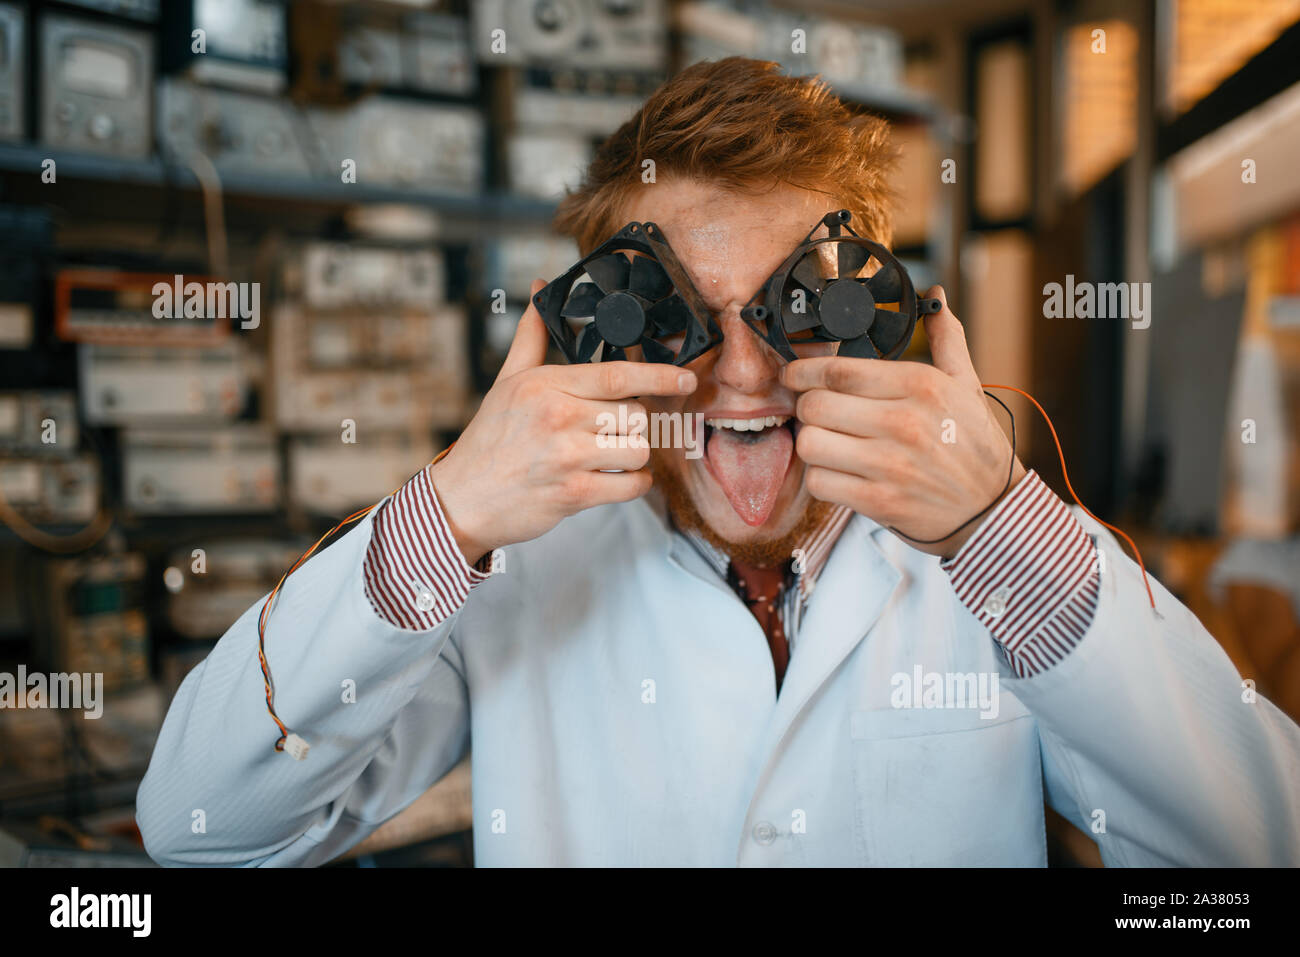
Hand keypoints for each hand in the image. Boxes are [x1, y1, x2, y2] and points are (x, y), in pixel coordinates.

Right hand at [430, 279, 697, 564]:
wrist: (463, 499)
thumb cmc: (490, 440)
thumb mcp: (507, 381)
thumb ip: (532, 337)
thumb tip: (539, 288)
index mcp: (546, 385)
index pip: (616, 375)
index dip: (659, 374)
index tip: (686, 377)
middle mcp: (558, 417)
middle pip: (635, 414)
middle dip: (633, 423)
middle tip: (610, 430)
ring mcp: (567, 457)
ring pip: (639, 449)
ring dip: (633, 455)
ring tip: (609, 456)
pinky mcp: (574, 495)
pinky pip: (631, 485)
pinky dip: (633, 483)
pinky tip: (615, 478)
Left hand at [780, 285, 1026, 558]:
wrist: (993, 507)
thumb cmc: (974, 445)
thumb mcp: (967, 385)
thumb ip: (947, 340)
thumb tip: (936, 297)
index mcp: (921, 386)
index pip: (839, 371)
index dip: (804, 371)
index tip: (793, 374)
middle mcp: (904, 423)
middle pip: (815, 405)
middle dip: (806, 407)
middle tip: (815, 411)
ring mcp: (890, 464)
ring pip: (810, 444)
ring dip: (811, 443)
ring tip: (827, 441)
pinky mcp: (879, 501)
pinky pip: (820, 483)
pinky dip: (822, 478)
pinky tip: (838, 471)